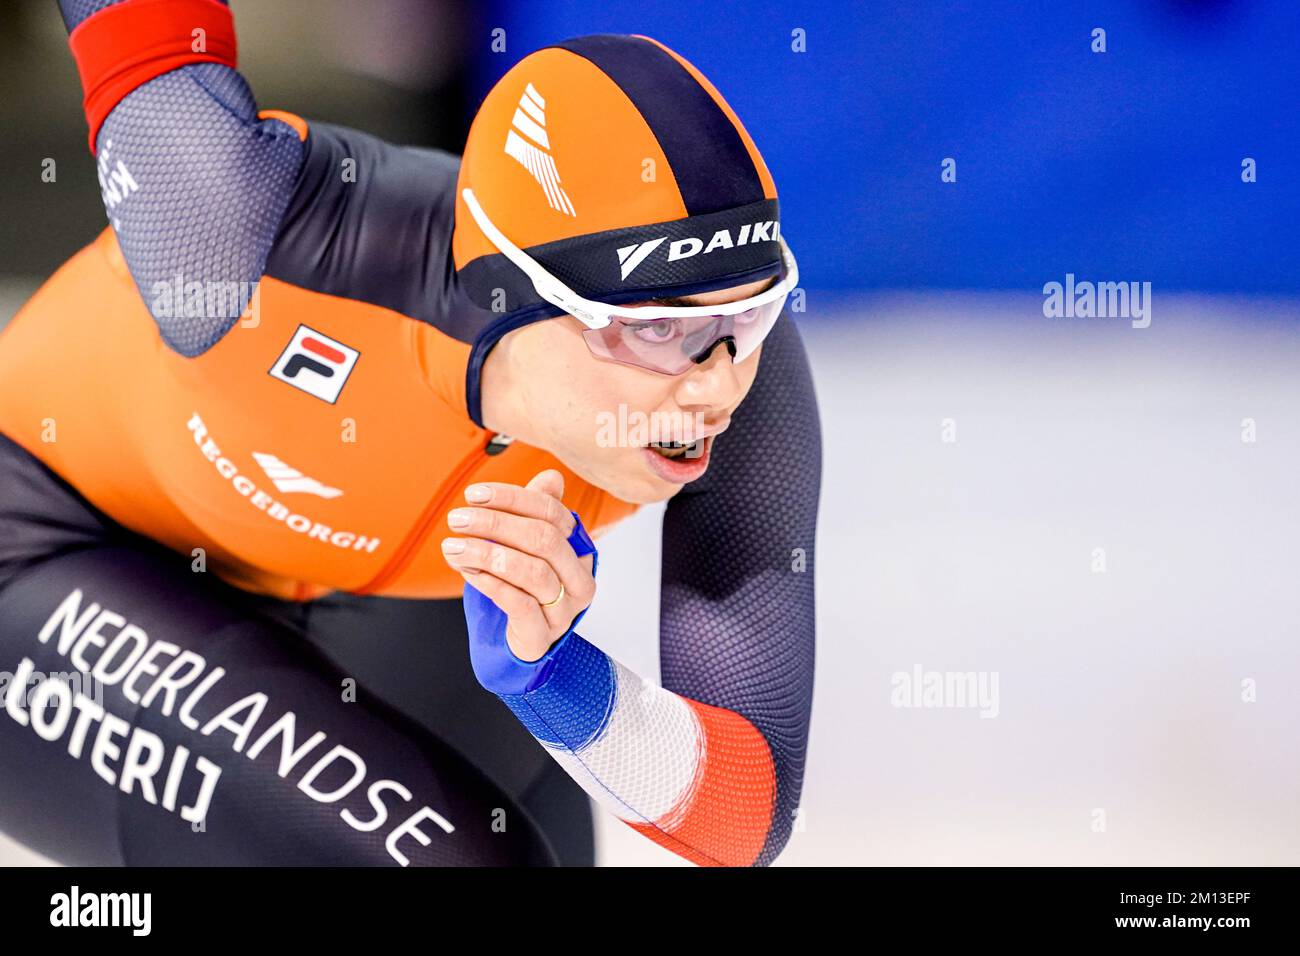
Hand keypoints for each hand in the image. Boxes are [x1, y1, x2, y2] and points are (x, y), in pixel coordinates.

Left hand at [440, 469, 595, 661]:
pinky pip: (520, 604)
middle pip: (544, 539)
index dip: (512, 498)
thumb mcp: (526, 548)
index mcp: (579, 550)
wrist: (518, 644)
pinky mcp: (542, 636)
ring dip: (487, 554)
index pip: (552, 513)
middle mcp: (580, 580)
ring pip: (533, 572)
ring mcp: (564, 611)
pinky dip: (491, 583)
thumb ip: (536, 514)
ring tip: (453, 547)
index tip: (473, 494)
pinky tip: (467, 571)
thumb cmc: (523, 589)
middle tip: (458, 518)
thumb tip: (551, 477)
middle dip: (496, 523)